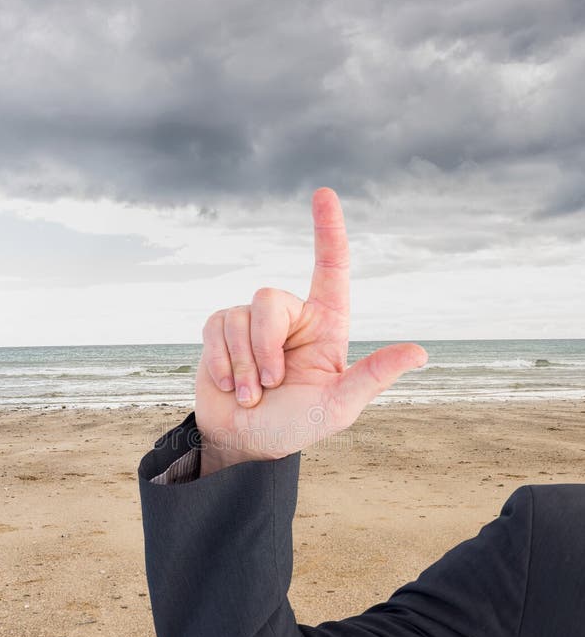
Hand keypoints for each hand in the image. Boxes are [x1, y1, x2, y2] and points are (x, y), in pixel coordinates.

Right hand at [195, 187, 427, 474]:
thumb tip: (420, 354)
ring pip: (240, 316)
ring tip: (252, 396)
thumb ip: (372, 377)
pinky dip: (221, 362)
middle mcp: (291, 317)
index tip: (323, 194)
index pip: (330, 268)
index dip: (328, 230)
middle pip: (270, 298)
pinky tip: (230, 387)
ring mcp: (254, 322)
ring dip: (243, 365)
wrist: (245, 442)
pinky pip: (216, 326)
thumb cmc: (296, 425)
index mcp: (325, 326)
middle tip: (270, 386)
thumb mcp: (338, 406)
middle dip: (264, 347)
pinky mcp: (222, 331)